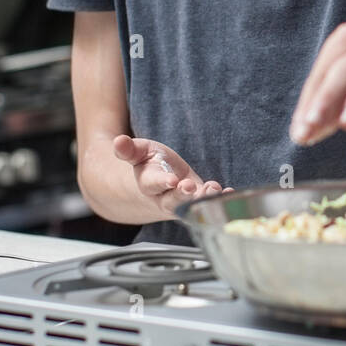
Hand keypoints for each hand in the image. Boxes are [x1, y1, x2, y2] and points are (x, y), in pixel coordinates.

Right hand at [112, 135, 227, 218]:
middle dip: (182, 195)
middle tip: (190, 188)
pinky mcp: (197, 199)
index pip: (153, 184)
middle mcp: (165, 197)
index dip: (162, 183)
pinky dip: (218, 198)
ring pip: (191, 204)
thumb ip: (129, 150)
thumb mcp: (138, 153)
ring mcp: (182, 201)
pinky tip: (227, 192)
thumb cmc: (148, 164)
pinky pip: (207, 202)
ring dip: (203, 197)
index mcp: (148, 183)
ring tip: (213, 188)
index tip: (171, 180)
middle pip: (173, 200)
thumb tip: (118, 141)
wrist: (155, 182)